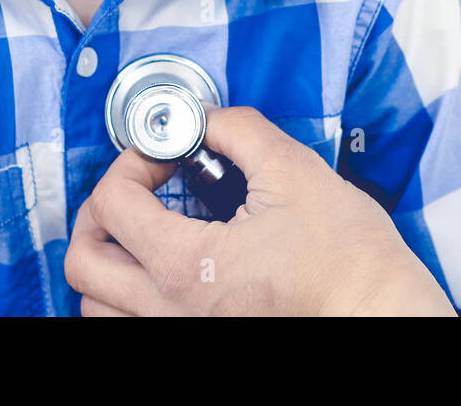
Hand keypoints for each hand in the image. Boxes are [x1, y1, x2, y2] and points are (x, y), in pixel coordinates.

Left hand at [64, 106, 455, 315]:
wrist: (377, 312)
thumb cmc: (347, 255)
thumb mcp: (293, 170)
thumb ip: (237, 131)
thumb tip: (203, 116)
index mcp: (184, 264)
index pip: (111, 204)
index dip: (132, 162)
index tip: (167, 155)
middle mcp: (168, 311)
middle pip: (83, 262)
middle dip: (99, 212)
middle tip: (138, 188)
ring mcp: (180, 334)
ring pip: (97, 305)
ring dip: (108, 258)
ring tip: (147, 229)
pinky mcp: (199, 345)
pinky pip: (131, 327)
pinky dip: (127, 297)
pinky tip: (162, 270)